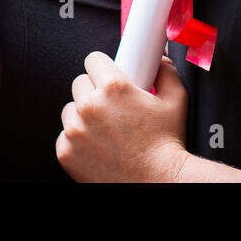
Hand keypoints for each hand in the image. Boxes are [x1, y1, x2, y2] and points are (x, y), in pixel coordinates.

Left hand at [56, 53, 189, 182]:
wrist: (159, 182)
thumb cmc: (166, 145)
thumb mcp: (175, 100)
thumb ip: (166, 72)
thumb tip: (159, 58)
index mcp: (114, 88)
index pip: (93, 60)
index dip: (102, 67)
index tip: (107, 76)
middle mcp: (90, 106)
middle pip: (79, 83)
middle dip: (94, 91)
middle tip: (111, 106)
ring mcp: (75, 130)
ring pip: (70, 110)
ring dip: (83, 115)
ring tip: (105, 128)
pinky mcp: (66, 152)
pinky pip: (64, 136)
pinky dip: (77, 140)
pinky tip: (97, 146)